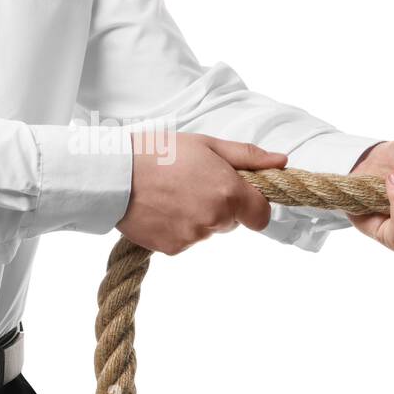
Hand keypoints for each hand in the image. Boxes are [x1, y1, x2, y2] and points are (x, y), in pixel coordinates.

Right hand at [117, 131, 286, 254]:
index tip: (239, 194)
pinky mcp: (173, 248)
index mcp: (229, 193)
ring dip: (198, 217)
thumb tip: (281, 161)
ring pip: (208, 231)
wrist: (111, 174)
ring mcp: (194, 237)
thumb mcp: (207, 144)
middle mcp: (215, 219)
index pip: (262, 215)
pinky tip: (160, 209)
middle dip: (221, 206)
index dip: (253, 205)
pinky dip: (177, 228)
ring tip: (171, 194)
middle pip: (232, 222)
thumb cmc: (159, 152)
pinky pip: (186, 241)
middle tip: (192, 184)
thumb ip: (248, 156)